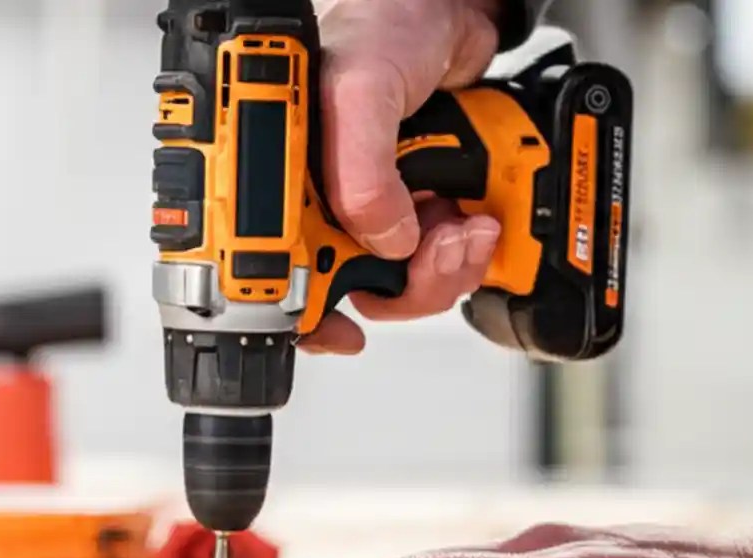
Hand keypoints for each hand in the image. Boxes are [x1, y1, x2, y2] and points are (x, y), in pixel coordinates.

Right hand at [301, 0, 504, 355]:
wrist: (451, 8)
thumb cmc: (384, 23)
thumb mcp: (359, 88)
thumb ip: (360, 171)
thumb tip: (382, 242)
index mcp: (285, 177)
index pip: (276, 269)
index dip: (302, 312)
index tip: (339, 331)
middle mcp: (326, 199)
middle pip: (352, 289)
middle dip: (405, 286)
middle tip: (437, 249)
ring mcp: (378, 205)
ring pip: (404, 281)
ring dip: (445, 269)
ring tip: (468, 228)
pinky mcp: (422, 205)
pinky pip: (441, 258)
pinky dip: (465, 251)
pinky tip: (477, 218)